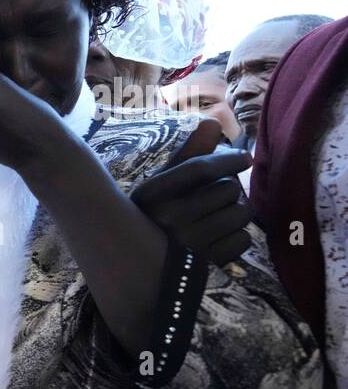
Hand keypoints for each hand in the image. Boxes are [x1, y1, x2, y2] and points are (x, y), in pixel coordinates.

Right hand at [130, 120, 252, 265]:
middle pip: (229, 188)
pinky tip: (221, 237)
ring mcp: (187, 243)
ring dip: (238, 212)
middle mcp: (167, 218)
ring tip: (222, 216)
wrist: (143, 264)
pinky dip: (238, 236)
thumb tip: (212, 123)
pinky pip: (243, 239)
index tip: (244, 158)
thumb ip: (188, 154)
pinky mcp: (206, 263)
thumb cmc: (158, 215)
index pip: (200, 168)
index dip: (229, 159)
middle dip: (231, 189)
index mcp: (154, 194)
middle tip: (220, 197)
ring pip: (241, 214)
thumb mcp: (163, 184)